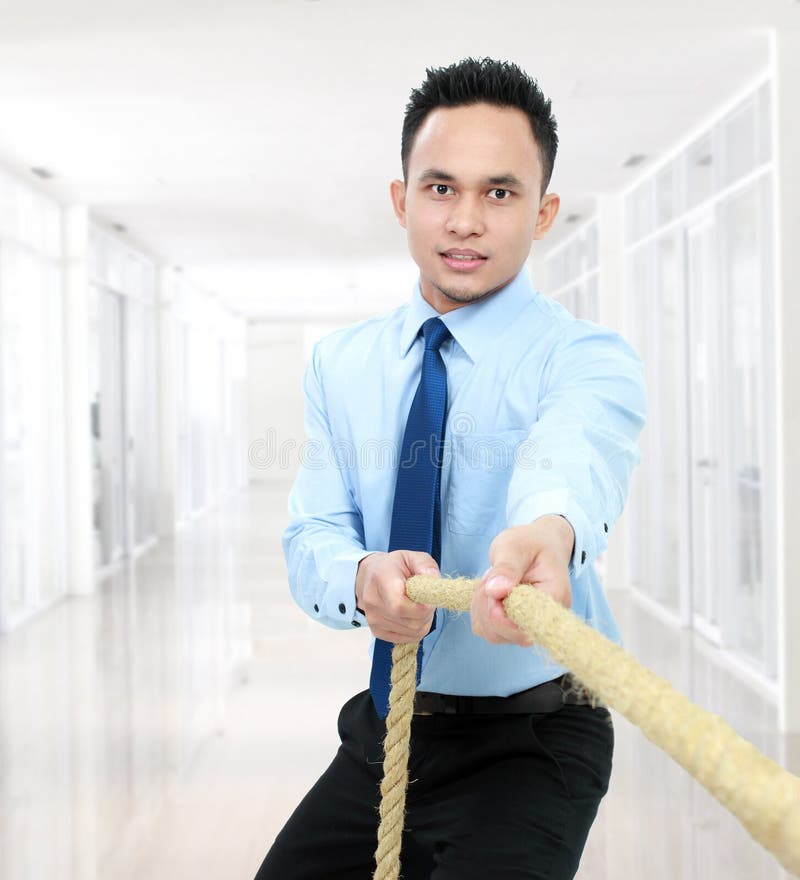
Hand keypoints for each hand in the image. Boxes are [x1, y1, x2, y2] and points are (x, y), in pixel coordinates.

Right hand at [355, 550, 437, 642]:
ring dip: (423, 621)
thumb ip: (425, 565)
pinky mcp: (377, 631)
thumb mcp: (412, 557)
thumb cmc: (394, 567)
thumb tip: (434, 581)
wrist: (369, 577)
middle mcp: (373, 601)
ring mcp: (373, 619)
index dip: (422, 607)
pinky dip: (416, 629)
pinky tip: (412, 615)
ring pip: (412, 631)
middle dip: (427, 613)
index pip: (400, 605)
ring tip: (418, 605)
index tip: (430, 598)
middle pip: (410, 621)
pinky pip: (408, 638)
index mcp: (381, 578)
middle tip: (427, 600)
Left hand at [471, 515, 573, 646]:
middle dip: (487, 606)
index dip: (501, 616)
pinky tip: (489, 588)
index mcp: (553, 599)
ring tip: (492, 578)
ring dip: (481, 606)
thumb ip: (507, 568)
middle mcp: (544, 620)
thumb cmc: (531, 543)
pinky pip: (486, 628)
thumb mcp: (516, 546)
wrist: (539, 544)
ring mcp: (527, 626)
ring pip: (492, 633)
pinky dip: (479, 609)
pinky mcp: (512, 626)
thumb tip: (494, 591)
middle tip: (491, 574)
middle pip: (506, 634)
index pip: (526, 627)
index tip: (492, 589)